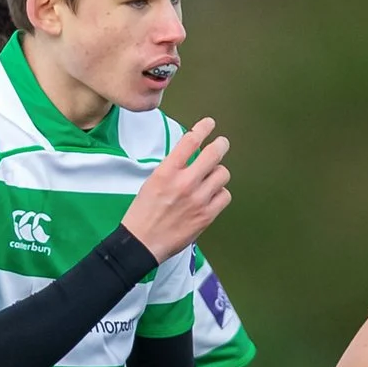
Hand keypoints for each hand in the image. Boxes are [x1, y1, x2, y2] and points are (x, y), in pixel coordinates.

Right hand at [119, 117, 230, 262]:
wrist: (142, 243)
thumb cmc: (143, 213)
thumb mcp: (151, 183)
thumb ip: (172, 169)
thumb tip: (191, 157)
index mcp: (166, 172)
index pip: (190, 140)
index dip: (203, 128)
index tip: (208, 124)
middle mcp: (184, 182)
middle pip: (214, 153)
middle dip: (220, 144)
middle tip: (221, 143)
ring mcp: (198, 199)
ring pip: (223, 174)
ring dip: (218, 173)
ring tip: (212, 177)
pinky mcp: (207, 215)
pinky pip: (225, 195)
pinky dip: (220, 193)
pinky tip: (212, 196)